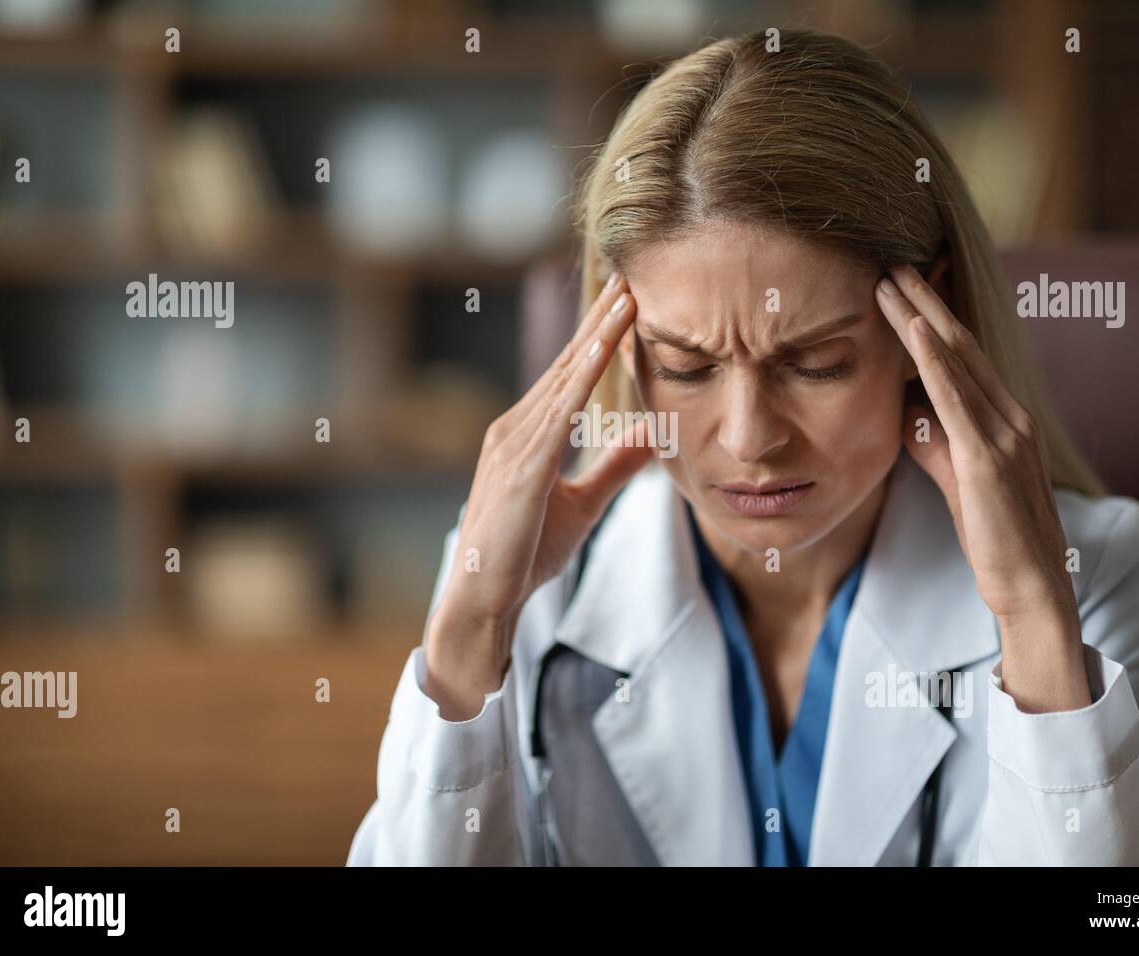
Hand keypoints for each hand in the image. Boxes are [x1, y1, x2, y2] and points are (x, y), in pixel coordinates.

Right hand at [425, 272, 652, 714]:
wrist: (485, 601)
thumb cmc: (524, 555)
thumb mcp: (583, 503)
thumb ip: (615, 465)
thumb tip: (653, 432)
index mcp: (527, 435)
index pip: (570, 375)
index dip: (600, 337)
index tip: (627, 300)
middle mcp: (514, 428)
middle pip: (566, 364)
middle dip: (600, 319)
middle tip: (630, 274)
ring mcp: (512, 444)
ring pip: (564, 378)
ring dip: (597, 336)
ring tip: (627, 297)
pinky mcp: (520, 467)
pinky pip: (558, 411)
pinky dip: (583, 376)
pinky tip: (605, 348)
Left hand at [875, 265, 1089, 711]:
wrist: (1029, 584)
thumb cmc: (994, 533)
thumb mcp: (956, 475)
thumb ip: (934, 440)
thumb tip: (906, 408)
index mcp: (1002, 418)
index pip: (960, 356)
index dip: (930, 317)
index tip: (899, 285)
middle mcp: (1009, 415)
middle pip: (959, 345)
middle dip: (924, 301)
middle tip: (889, 261)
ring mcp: (1004, 433)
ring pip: (956, 361)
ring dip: (920, 317)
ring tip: (887, 281)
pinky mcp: (989, 457)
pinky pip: (957, 398)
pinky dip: (933, 361)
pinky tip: (911, 330)